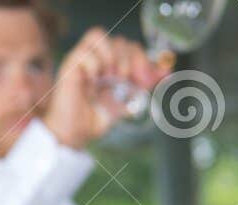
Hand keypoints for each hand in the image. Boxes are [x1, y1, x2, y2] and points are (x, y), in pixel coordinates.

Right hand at [44, 27, 172, 149]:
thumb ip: (145, 85)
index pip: (131, 47)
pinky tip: (93, 81)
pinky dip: (93, 64)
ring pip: (99, 35)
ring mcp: (83, 61)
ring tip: (110, 77)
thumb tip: (167, 72)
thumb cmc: (95, 120)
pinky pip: (84, 52)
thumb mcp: (127, 102)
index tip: (146, 80)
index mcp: (111, 66)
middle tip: (127, 80)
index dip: (143, 59)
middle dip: (130, 59)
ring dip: (111, 56)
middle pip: (120, 40)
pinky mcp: (70, 67)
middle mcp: (98, 60)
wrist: (75, 136)